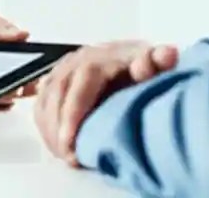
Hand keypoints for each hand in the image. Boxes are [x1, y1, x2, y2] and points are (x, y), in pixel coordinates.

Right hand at [34, 41, 179, 165]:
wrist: (136, 61)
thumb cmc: (145, 68)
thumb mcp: (157, 64)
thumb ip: (160, 61)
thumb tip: (167, 54)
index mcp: (101, 56)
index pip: (83, 81)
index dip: (75, 112)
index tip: (72, 140)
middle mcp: (78, 59)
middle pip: (59, 91)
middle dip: (59, 126)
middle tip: (68, 154)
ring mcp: (63, 69)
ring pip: (46, 97)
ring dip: (50, 128)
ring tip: (63, 153)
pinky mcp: (54, 80)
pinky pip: (41, 101)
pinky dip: (45, 123)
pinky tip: (55, 142)